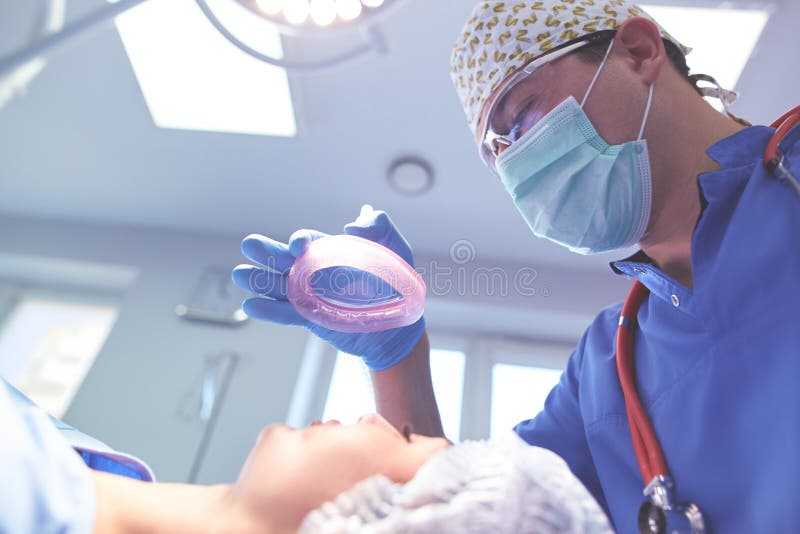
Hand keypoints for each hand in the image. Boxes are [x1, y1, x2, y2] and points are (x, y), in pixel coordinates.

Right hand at [232, 205, 425, 370]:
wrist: (399, 325)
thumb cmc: (398, 283)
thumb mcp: (396, 248)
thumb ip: (379, 227)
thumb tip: (351, 225)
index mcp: (331, 251)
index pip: (309, 242)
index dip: (301, 242)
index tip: (298, 247)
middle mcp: (315, 271)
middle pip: (285, 259)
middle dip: (267, 252)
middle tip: (249, 244)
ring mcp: (310, 295)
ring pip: (279, 285)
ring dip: (258, 280)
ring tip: (238, 274)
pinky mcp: (310, 317)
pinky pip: (287, 313)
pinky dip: (269, 310)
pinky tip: (250, 305)